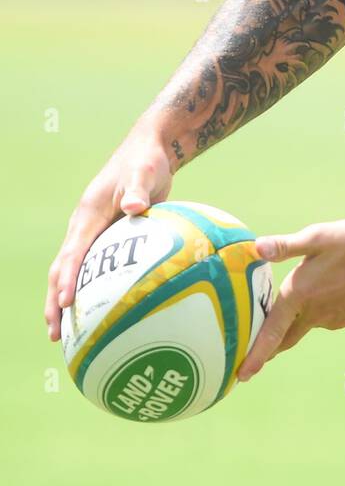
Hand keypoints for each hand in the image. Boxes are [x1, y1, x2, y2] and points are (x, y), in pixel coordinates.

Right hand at [45, 122, 173, 341]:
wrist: (148, 151)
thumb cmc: (147, 161)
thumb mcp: (144, 171)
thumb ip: (138, 189)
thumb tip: (134, 207)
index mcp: (88, 214)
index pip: (74, 253)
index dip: (68, 279)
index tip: (65, 305)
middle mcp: (83, 226)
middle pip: (62, 270)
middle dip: (55, 302)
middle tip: (55, 333)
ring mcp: (91, 233)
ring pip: (71, 273)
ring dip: (64, 302)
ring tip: (63, 334)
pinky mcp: (105, 237)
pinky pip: (92, 269)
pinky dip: (88, 291)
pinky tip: (100, 313)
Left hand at [237, 218, 344, 380]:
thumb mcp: (319, 237)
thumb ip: (286, 246)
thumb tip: (256, 248)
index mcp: (300, 295)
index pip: (271, 332)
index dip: (255, 354)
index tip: (243, 375)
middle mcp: (315, 313)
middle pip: (286, 337)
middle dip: (270, 347)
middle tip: (254, 358)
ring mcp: (335, 319)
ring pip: (309, 323)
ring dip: (300, 317)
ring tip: (304, 296)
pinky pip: (328, 317)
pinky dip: (322, 309)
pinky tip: (332, 289)